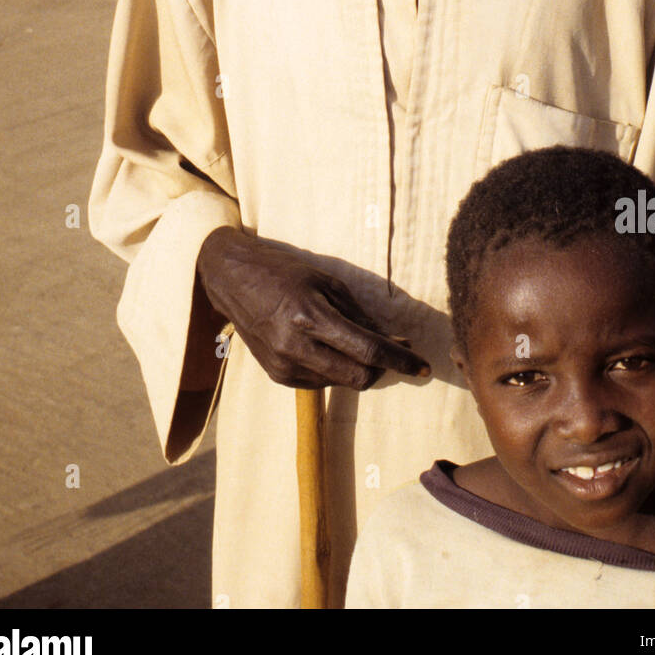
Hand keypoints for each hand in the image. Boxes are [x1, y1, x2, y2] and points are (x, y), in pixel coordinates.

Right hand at [197, 226, 430, 390]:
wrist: (231, 281)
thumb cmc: (282, 272)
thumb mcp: (325, 281)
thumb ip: (358, 313)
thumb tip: (389, 339)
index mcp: (310, 317)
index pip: (367, 350)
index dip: (400, 360)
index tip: (423, 366)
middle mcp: (295, 347)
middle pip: (358, 376)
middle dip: (384, 369)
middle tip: (397, 351)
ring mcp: (283, 366)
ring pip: (340, 382)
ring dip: (359, 368)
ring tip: (359, 342)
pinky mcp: (276, 376)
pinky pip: (320, 382)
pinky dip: (335, 369)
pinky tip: (331, 348)